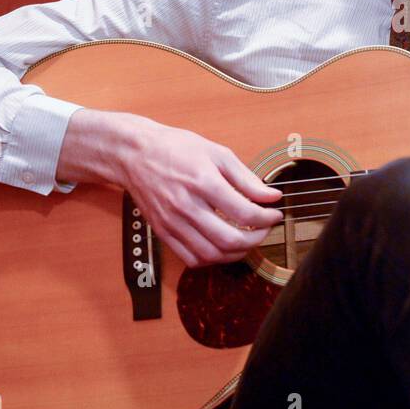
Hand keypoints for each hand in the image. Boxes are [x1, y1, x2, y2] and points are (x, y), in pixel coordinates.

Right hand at [118, 117, 282, 267]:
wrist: (134, 154)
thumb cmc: (176, 148)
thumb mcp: (217, 153)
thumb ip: (246, 178)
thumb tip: (272, 196)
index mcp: (203, 182)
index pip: (244, 212)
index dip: (267, 218)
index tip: (275, 214)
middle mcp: (186, 206)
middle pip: (229, 239)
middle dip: (256, 239)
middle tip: (264, 229)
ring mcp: (172, 222)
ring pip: (211, 254)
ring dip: (236, 253)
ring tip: (247, 240)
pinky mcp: (163, 232)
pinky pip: (191, 259)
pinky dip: (213, 259)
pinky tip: (223, 247)